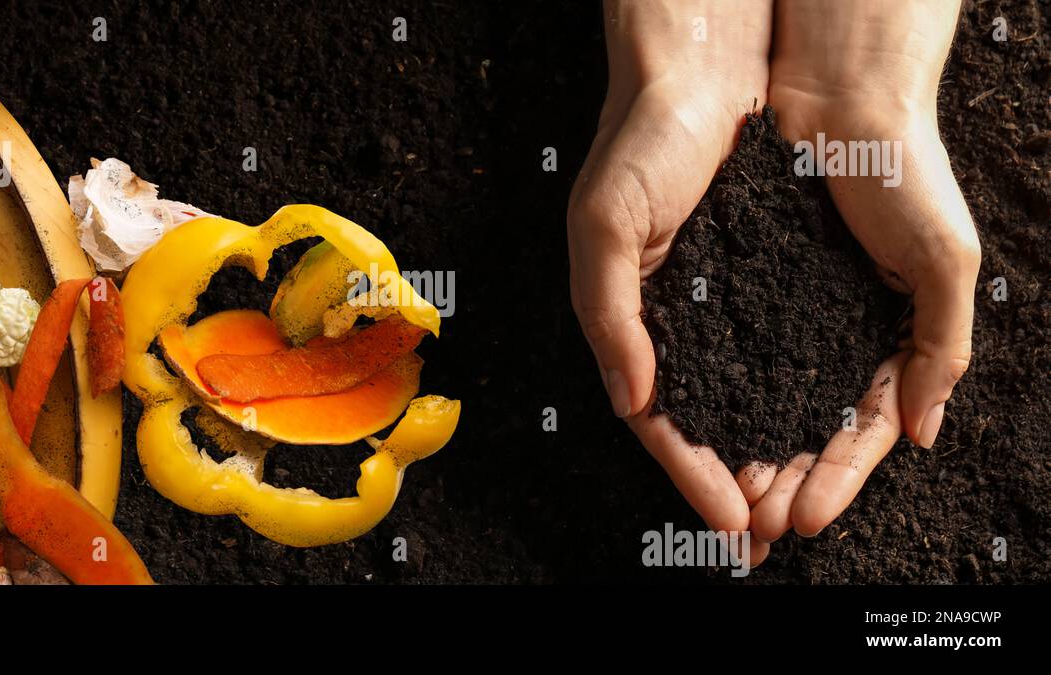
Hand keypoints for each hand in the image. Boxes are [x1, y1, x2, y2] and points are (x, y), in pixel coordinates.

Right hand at [568, 1, 771, 561]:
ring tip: (791, 504)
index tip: (727, 520)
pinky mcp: (759, 282)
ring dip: (761, 456)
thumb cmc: (642, 141)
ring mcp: (716, 305)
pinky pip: (774, 355)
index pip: (655, 416)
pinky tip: (808, 432)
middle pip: (699, 423)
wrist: (702, 73)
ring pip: (740, 399)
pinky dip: (789, 400)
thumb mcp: (605, 227)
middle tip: (762, 538)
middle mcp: (670, 321)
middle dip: (725, 484)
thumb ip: (610, 315)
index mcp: (626, 317)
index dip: (687, 472)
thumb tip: (633, 400)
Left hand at [748, 0, 980, 540]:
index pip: (863, 432)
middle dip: (784, 482)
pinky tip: (700, 429)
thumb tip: (924, 434)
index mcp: (890, 338)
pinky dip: (717, 396)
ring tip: (728, 496)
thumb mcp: (943, 262)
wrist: (840, 100)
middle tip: (755, 524)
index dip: (837, 479)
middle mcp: (835, 333)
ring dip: (747, 453)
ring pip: (763, 402)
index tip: (806, 518)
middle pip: (808, 429)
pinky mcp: (743, 289)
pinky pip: (727, 355)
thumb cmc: (904, 175)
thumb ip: (940, 348)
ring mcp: (788, 314)